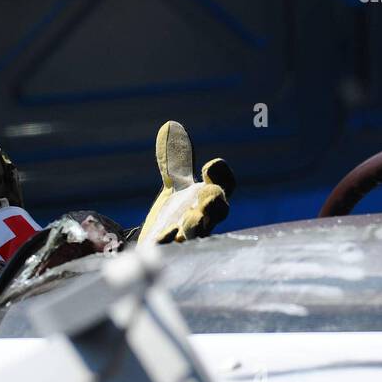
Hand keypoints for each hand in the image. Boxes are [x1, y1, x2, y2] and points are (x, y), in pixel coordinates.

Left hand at [139, 120, 235, 244]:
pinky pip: (174, 251)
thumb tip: (170, 126)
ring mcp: (190, 238)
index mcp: (208, 199)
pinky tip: (164, 235)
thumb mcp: (174, 188)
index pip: (225, 186)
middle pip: (220, 211)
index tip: (211, 165)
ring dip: (195, 224)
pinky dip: (170, 243)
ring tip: (186, 218)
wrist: (156, 250)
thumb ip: (175, 162)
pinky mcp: (171, 254)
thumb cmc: (173, 216)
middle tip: (206, 195)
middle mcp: (204, 218)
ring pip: (201, 233)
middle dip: (214, 202)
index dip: (222, 176)